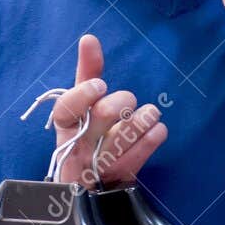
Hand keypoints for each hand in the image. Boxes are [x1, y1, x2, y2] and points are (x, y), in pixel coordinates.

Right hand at [48, 34, 166, 187]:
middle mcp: (77, 146)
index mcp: (66, 126)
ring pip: (119, 143)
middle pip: (98, 121)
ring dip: (140, 122)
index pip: (65, 110)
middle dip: (119, 105)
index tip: (100, 85)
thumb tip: (89, 38)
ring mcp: (96, 167)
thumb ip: (87, 73)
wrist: (87, 186)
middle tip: (129, 101)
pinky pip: (135, 161)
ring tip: (152, 112)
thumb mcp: (83, 106)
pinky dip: (150, 141)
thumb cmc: (86, 134)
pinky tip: (159, 130)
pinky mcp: (115, 180)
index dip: (82, 96)